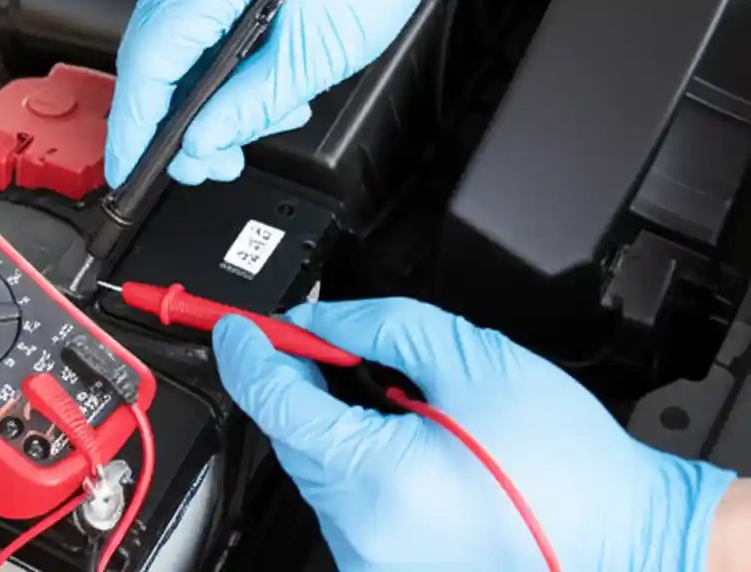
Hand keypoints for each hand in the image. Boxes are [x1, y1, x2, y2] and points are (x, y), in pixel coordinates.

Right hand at [105, 0, 484, 187]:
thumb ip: (249, 107)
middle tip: (195, 166)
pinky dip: (214, 77)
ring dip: (198, 107)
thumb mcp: (315, 56)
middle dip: (170, 123)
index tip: (131, 165)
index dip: (136, 122)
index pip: (151, 58)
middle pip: (152, 57)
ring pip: (171, 52)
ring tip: (229, 144)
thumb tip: (201, 143)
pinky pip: (195, 34)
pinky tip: (244, 104)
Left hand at [212, 299, 736, 570]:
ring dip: (333, 428)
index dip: (250, 352)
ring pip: (317, 472)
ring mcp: (373, 561)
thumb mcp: (471, 360)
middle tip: (327, 345)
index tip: (238, 325)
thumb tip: (321, 320)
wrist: (629, 538)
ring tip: (399, 404)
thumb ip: (382, 327)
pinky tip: (407, 447)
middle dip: (298, 384)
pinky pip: (346, 505)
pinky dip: (357, 467)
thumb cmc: (567, 464)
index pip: (275, 401)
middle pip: (293, 438)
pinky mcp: (386, 571)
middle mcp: (363, 533)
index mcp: (378, 477)